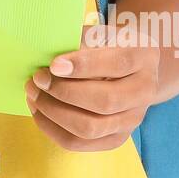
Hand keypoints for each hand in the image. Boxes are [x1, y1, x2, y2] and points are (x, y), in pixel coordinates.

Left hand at [23, 19, 159, 150]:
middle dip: (64, 92)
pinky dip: (52, 129)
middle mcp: (145, 91)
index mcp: (144, 57)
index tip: (53, 65)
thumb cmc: (105, 44)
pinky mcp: (116, 138)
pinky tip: (39, 111)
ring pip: (90, 128)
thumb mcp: (97, 33)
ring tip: (33, 94)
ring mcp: (132, 120)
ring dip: (54, 112)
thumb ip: (76, 41)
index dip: (83, 66)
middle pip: (105, 102)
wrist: (129, 69)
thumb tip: (44, 53)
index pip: (116, 64)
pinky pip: (79, 143)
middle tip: (37, 78)